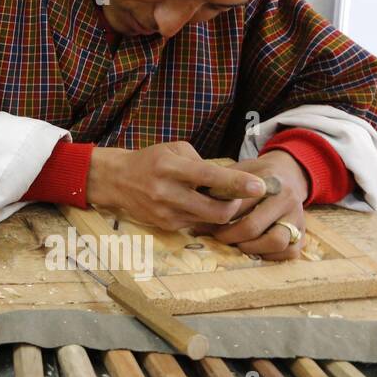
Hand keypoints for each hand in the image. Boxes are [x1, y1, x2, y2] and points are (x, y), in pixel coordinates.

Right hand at [87, 141, 269, 231]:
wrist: (117, 180)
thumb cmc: (151, 160)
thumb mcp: (175, 150)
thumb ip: (202, 163)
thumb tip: (232, 180)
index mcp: (170, 167)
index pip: (209, 176)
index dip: (237, 183)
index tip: (260, 186)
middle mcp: (167, 192)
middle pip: (217, 210)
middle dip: (235, 206)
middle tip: (236, 196)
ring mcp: (166, 213)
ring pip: (210, 221)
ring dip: (220, 211)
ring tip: (214, 198)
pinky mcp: (166, 226)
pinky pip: (197, 224)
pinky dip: (204, 216)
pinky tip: (195, 204)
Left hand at [192, 151, 309, 260]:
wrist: (289, 173)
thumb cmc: (256, 174)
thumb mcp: (239, 169)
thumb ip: (221, 183)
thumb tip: (194, 199)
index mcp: (268, 182)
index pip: (237, 205)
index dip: (216, 217)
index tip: (202, 222)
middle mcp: (286, 200)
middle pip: (252, 227)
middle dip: (229, 236)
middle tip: (217, 236)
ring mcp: (297, 217)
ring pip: (276, 242)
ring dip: (251, 248)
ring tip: (237, 244)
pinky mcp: (303, 232)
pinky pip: (290, 252)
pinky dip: (271, 255)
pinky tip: (256, 249)